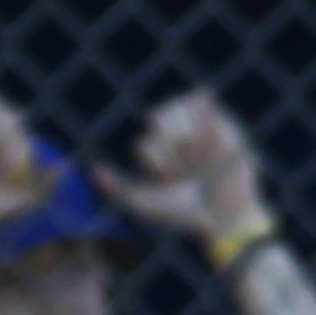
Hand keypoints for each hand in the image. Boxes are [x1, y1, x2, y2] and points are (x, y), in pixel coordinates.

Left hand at [98, 91, 269, 250]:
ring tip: (200, 155)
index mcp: (161, 157)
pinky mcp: (222, 121)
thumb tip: (93, 170)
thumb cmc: (186, 214)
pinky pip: (201, 99)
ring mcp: (199, 128)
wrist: (222, 216)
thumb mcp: (146, 203)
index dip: (156, 160)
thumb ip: (118, 188)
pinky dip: (200, 116)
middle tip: (186, 166)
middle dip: (168, 143)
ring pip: (177, 105)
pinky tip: (207, 137)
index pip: (145, 144)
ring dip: (184, 134)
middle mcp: (178, 140)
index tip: (171, 180)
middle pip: (157, 117)